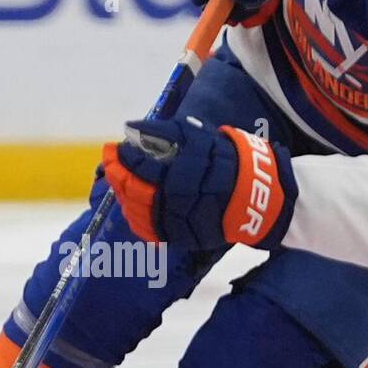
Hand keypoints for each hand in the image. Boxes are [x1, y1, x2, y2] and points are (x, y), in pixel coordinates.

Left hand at [101, 115, 296, 253]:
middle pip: (140, 191)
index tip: (112, 150)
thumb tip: (131, 130)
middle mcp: (186, 198)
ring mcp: (185, 222)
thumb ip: (165, 134)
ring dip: (124, 197)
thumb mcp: (200, 137)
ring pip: (142, 212)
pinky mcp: (185, 238)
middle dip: (120, 177)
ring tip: (117, 183)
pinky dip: (136, 218)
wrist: (257, 195)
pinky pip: (152, 231)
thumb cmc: (225, 160)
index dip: (125, 158)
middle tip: (110, 165)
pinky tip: (129, 205)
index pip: (146, 165)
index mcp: (190, 170)